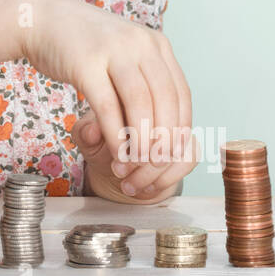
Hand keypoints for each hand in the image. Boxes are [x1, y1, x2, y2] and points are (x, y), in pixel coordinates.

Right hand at [22, 0, 193, 190]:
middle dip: (162, 141)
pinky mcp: (85, 63)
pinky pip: (108, 106)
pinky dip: (116, 134)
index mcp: (155, 44)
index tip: (171, 156)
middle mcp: (140, 44)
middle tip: (153, 168)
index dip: (179, 130)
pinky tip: (116, 153)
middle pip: (165, 101)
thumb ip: (142, 82)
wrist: (41, 19)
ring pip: (141, 104)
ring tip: (135, 165)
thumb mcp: (123, 55)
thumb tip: (163, 126)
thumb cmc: (82, 44)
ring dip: (141, 142)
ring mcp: (113, 50)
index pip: (181, 94)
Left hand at [70, 105, 198, 199]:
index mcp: (131, 89)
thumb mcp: (87, 139)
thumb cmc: (103, 145)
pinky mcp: (189, 140)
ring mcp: (178, 120)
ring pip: (175, 144)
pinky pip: (188, 158)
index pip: (136, 103)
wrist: (121, 164)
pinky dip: (167, 177)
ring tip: (128, 184)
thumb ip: (85, 134)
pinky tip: (148, 186)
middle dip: (139, 157)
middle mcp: (159, 98)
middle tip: (118, 172)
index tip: (115, 158)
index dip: (125, 136)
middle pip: (160, 125)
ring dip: (151, 172)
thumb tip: (92, 131)